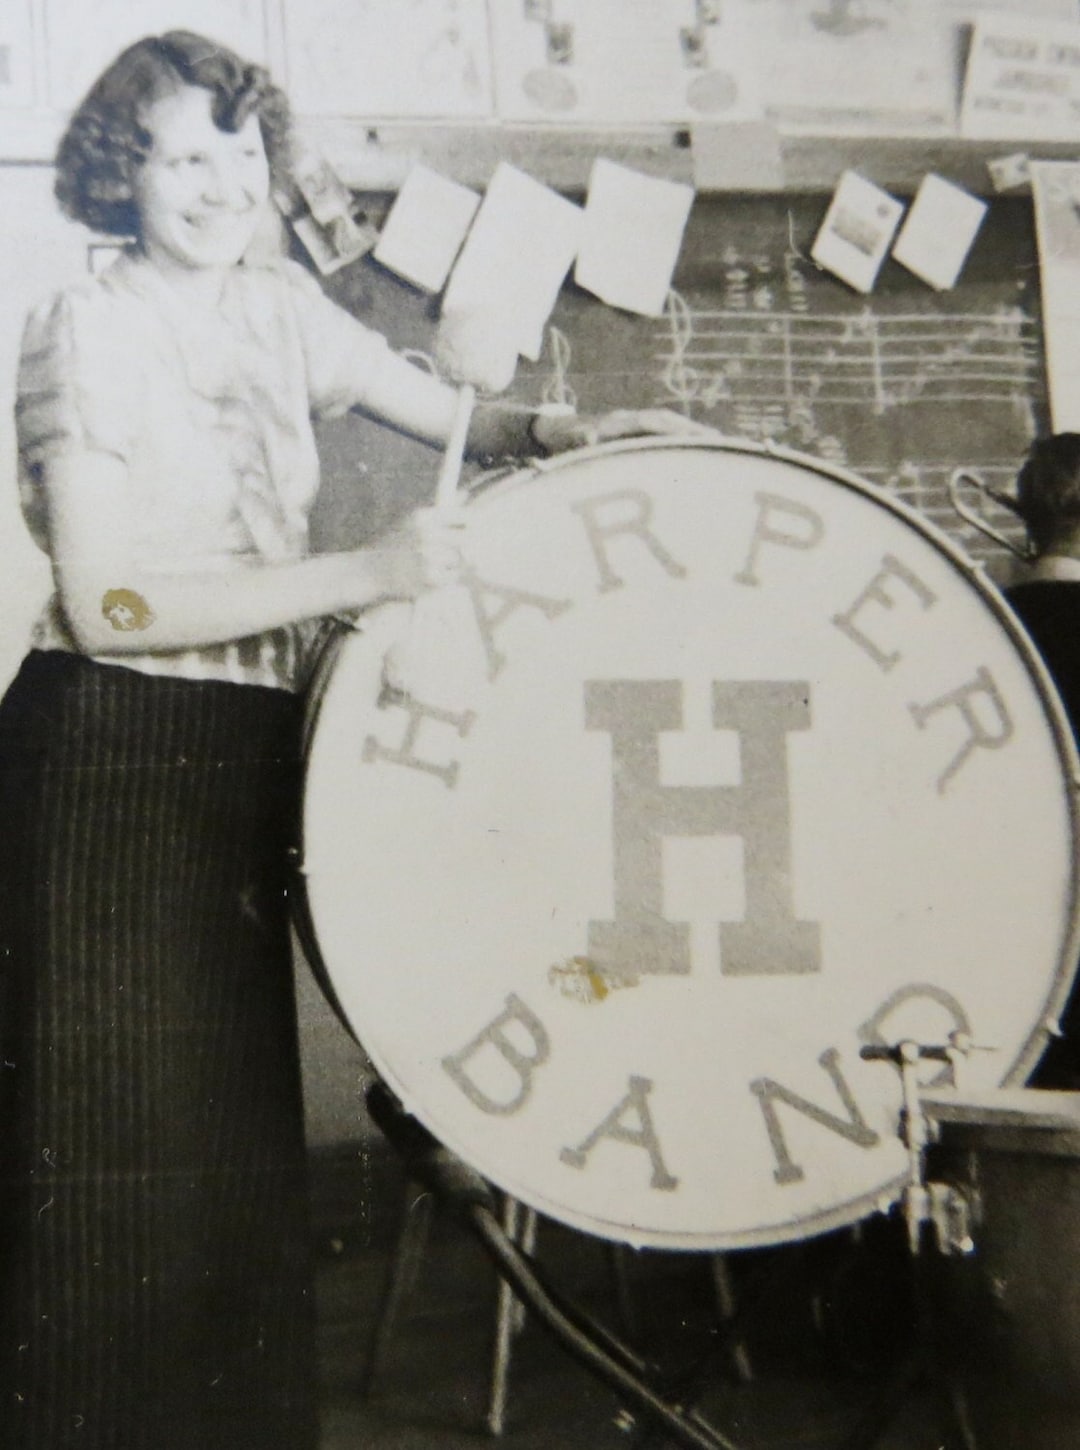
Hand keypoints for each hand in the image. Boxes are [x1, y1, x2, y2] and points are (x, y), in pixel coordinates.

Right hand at [366, 504, 466, 599]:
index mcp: (423, 517)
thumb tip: (466, 493)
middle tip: (460, 549)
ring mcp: (428, 558)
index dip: (475, 523)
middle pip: (469, 539)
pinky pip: (454, 577)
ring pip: (461, 560)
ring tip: (434, 564)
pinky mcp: (429, 580)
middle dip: (468, 544)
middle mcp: (426, 535)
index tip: (475, 528)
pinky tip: (432, 576)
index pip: (466, 516)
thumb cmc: (395, 545)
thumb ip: (443, 510)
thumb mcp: (413, 521)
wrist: (370, 572)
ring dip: (454, 563)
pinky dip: (448, 578)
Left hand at [531, 407, 724, 454]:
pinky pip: (664, 438)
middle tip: (722, 443)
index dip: (677, 430)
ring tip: (721, 449)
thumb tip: (587, 435)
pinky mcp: (637, 436)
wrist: (557, 431)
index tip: (698, 437)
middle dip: (695, 432)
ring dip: (692, 438)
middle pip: (670, 423)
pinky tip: (700, 456)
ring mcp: (636, 427)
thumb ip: (581, 438)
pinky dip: (682, 444)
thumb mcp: (570, 439)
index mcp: (621, 421)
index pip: (656, 422)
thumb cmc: (564, 439)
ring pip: (670, 430)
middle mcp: (633, 420)